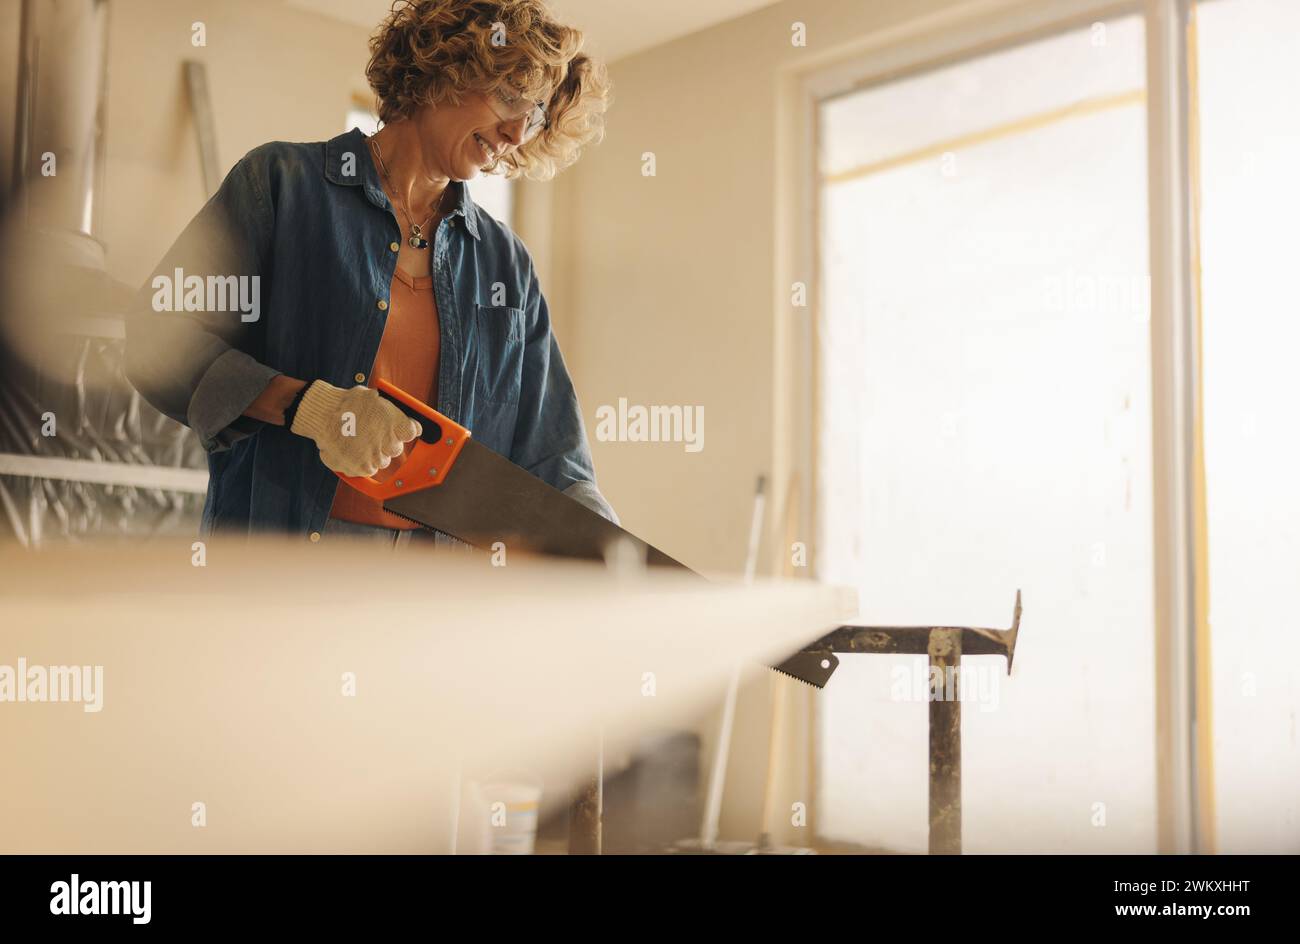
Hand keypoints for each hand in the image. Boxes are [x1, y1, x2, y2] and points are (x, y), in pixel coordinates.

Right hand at [289, 381, 420, 476]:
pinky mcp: (363, 468)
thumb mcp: (374, 398)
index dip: (405, 431)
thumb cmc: (348, 405)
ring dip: (372, 453)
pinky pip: (368, 470)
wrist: (323, 415)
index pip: (412, 432)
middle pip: (396, 449)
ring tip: (357, 441)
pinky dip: (361, 463)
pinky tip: (350, 450)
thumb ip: (393, 411)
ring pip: (382, 461)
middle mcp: (389, 441)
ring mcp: (376, 456)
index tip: (400, 430)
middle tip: (370, 435)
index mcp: (396, 422)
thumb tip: (411, 424)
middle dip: (386, 443)